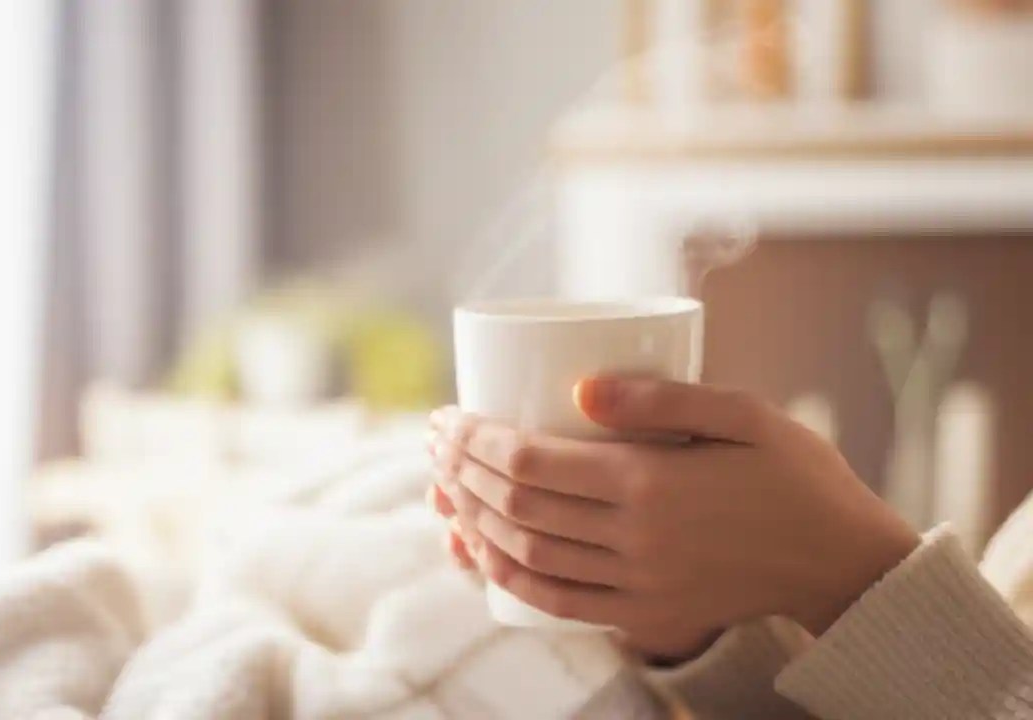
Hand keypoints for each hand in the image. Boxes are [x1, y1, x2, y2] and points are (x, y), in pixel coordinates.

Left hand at [426, 377, 918, 658]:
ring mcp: (639, 584)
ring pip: (526, 557)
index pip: (530, 462)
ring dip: (472, 522)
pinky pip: (559, 603)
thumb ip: (661, 397)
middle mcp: (637, 539)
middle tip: (434, 444)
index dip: (474, 440)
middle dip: (460, 473)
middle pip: (516, 508)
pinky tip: (480, 553)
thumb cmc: (793, 471)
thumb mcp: (743, 412)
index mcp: (653, 482)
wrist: (840, 558)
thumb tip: (576, 388)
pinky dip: (509, 579)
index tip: (445, 417)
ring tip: (442, 490)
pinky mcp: (647, 614)